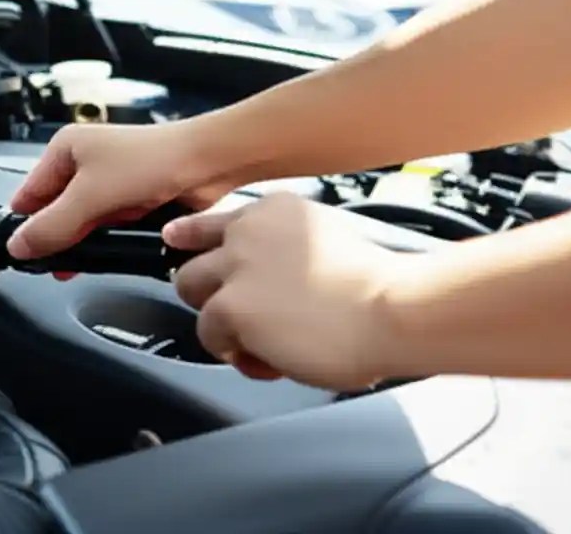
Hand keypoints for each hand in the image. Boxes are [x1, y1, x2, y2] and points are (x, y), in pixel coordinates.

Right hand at [7, 121, 233, 260]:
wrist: (205, 163)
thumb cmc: (151, 162)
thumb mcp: (90, 197)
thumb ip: (51, 226)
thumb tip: (18, 246)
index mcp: (64, 150)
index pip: (29, 194)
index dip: (24, 225)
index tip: (23, 255)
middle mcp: (84, 162)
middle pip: (55, 211)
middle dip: (56, 238)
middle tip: (55, 265)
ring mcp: (108, 181)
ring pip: (82, 221)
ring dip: (84, 241)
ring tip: (81, 263)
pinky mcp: (130, 198)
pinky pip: (107, 225)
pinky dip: (106, 240)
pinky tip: (107, 254)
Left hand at [166, 193, 405, 390]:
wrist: (393, 310)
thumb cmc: (378, 289)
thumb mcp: (328, 242)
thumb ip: (287, 252)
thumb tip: (268, 285)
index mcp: (275, 209)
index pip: (215, 221)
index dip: (192, 236)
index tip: (176, 239)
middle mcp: (248, 231)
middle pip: (192, 263)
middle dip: (209, 293)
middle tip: (240, 320)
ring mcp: (235, 267)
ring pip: (193, 297)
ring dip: (220, 324)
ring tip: (261, 343)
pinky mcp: (230, 306)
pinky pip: (210, 338)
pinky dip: (236, 355)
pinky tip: (271, 361)